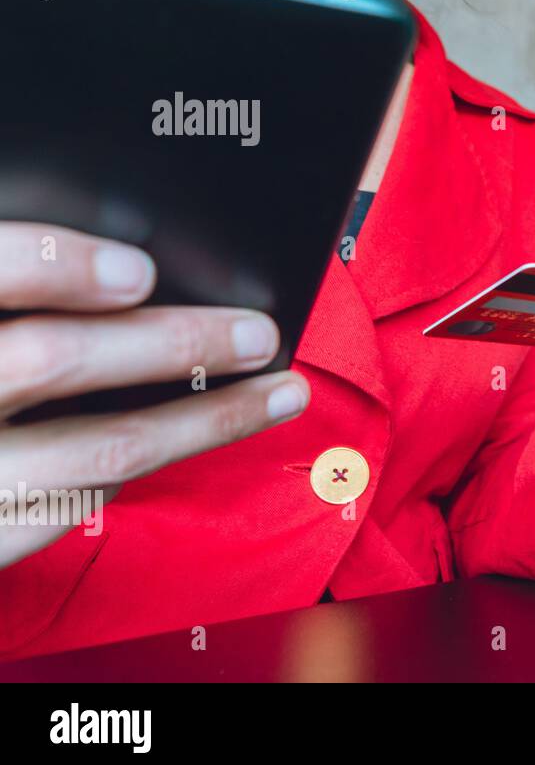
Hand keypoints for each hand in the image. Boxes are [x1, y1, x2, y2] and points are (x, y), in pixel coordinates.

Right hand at [0, 222, 309, 569]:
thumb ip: (13, 290)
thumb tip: (116, 259)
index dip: (55, 266)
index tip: (140, 270)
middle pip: (52, 362)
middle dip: (170, 342)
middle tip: (257, 332)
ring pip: (92, 451)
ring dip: (202, 420)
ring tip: (278, 393)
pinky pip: (70, 505)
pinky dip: (135, 466)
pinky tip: (184, 436)